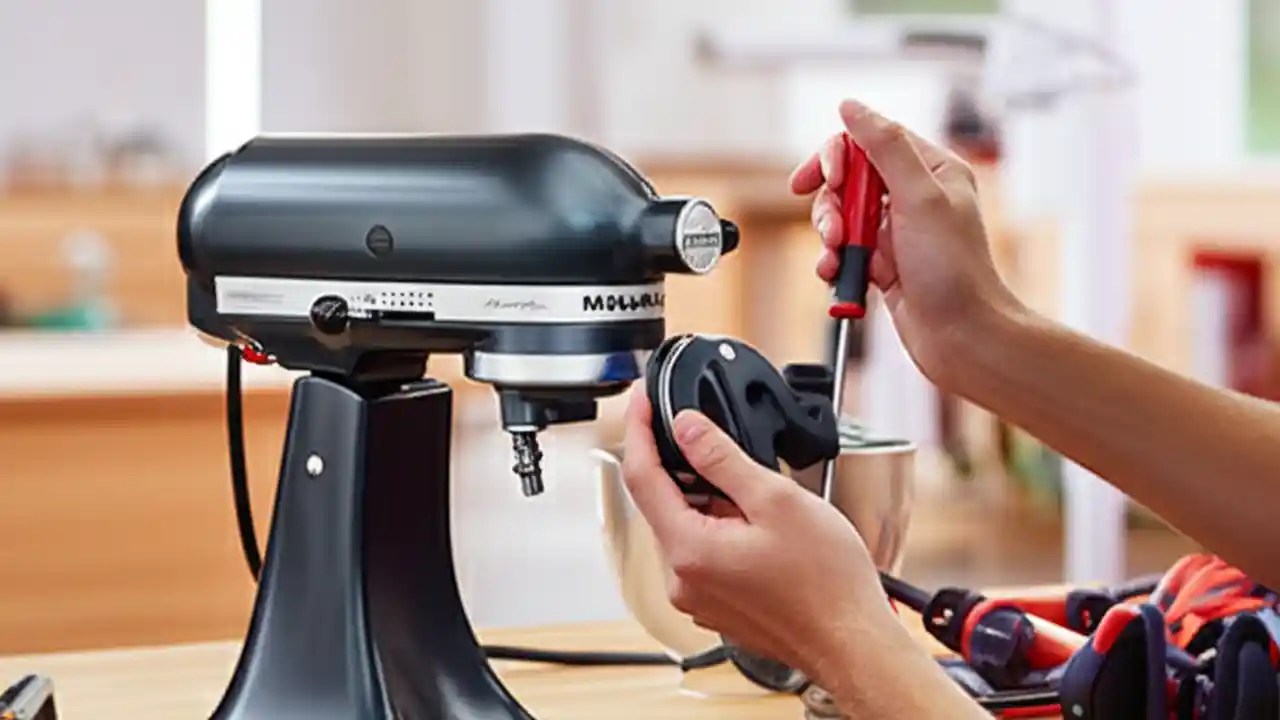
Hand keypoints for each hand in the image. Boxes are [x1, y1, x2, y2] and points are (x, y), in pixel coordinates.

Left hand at [619, 386, 898, 691]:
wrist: (853, 643)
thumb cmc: (826, 584)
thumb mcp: (776, 500)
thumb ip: (722, 458)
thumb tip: (687, 427)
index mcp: (688, 550)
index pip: (640, 477)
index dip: (638, 430)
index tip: (642, 402)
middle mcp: (682, 580)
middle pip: (661, 503)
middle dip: (685, 468)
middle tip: (726, 450)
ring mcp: (696, 596)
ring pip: (684, 527)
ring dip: (709, 501)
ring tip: (759, 501)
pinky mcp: (714, 605)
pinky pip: (701, 553)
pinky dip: (719, 529)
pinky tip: (758, 530)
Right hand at [790, 99, 1024, 386]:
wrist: (961, 336)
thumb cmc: (955, 274)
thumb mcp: (920, 197)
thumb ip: (885, 146)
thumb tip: (853, 108)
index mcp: (932, 170)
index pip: (870, 140)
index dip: (838, 157)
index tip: (828, 180)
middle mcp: (914, 197)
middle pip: (848, 179)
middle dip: (832, 204)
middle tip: (835, 228)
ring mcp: (897, 231)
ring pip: (841, 216)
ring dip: (831, 237)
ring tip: (838, 257)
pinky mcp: (883, 263)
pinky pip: (844, 250)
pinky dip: (834, 262)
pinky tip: (839, 275)